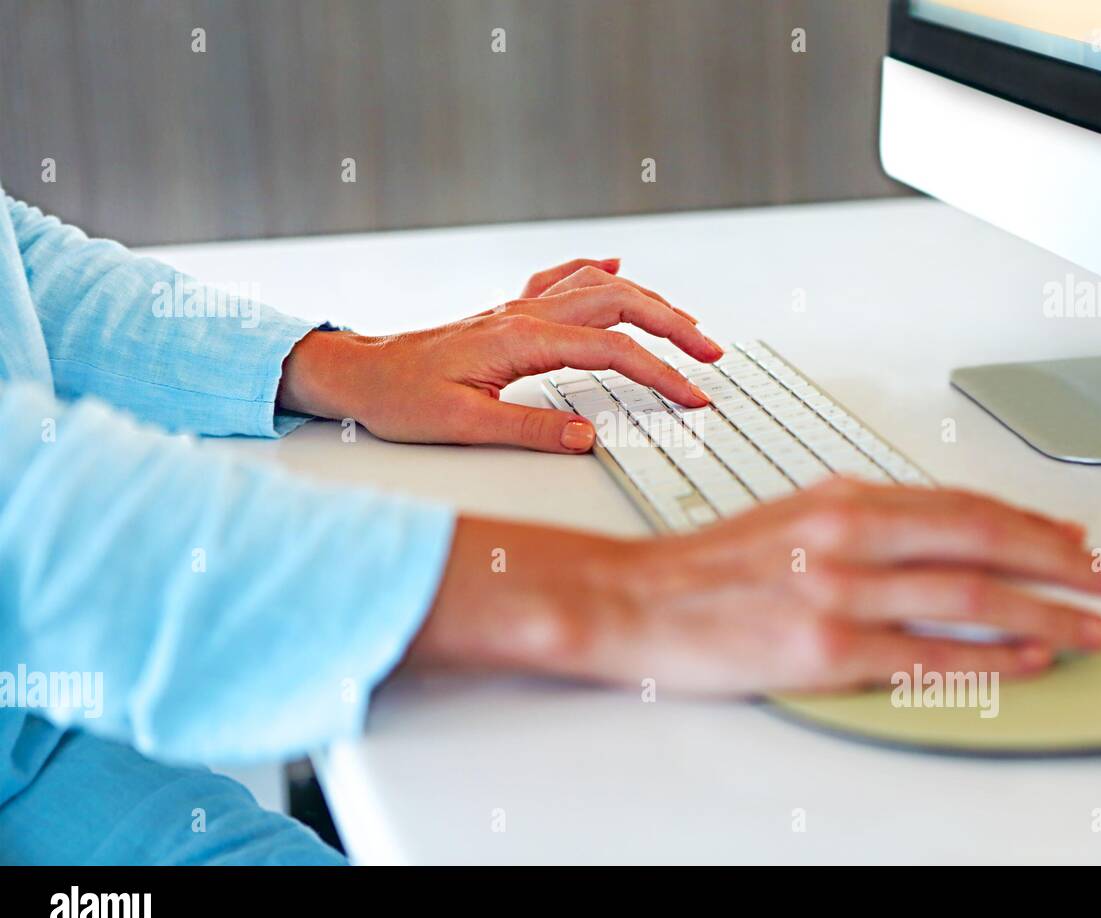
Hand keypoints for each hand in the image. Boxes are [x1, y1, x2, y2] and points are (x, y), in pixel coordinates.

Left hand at [278, 258, 721, 451]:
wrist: (360, 375)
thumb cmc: (401, 399)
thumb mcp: (461, 426)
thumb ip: (528, 431)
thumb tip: (587, 438)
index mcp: (521, 340)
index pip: (612, 351)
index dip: (661, 373)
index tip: (694, 395)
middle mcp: (525, 315)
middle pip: (620, 303)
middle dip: (673, 326)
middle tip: (710, 355)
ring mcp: (519, 308)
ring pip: (599, 287)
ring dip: (648, 300)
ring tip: (685, 325)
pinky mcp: (510, 313)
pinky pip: (563, 278)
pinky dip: (597, 271)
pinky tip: (616, 266)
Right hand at [410, 478, 1100, 693]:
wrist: (635, 599)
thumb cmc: (711, 564)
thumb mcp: (794, 516)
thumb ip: (867, 522)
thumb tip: (942, 537)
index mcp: (843, 496)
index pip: (962, 504)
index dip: (1033, 523)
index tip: (1076, 540)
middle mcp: (848, 533)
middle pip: (984, 540)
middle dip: (1062, 562)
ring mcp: (838, 591)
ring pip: (970, 595)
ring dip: (1046, 613)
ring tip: (1092, 627)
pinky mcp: (824, 648)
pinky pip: (928, 654)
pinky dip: (988, 658)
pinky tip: (1027, 660)